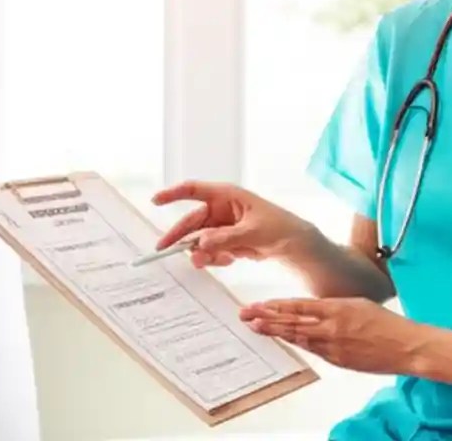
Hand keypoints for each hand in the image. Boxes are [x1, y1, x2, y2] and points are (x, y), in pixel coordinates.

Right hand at [151, 180, 315, 268]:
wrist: (296, 247)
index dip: (173, 194)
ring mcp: (224, 227)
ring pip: (200, 239)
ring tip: (206, 261)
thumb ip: (226, 238)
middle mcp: (222, 209)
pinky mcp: (227, 242)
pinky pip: (211, 250)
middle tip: (164, 249)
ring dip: (200, 251)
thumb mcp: (253, 232)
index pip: (194, 190)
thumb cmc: (280, 228)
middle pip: (192, 220)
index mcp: (228, 195)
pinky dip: (215, 258)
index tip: (155, 201)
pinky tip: (228, 260)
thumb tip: (201, 243)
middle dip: (180, 236)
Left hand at [240, 297, 427, 374]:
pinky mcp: (338, 360)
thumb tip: (315, 310)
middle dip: (267, 319)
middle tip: (247, 316)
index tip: (259, 304)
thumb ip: (334, 307)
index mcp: (337, 309)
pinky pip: (313, 350)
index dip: (276, 306)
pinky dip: (298, 343)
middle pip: (292, 323)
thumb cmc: (386, 323)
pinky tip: (285, 340)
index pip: (299, 306)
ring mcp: (333, 346)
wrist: (405, 346)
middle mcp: (331, 328)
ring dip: (277, 332)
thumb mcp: (358, 304)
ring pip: (299, 338)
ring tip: (257, 328)